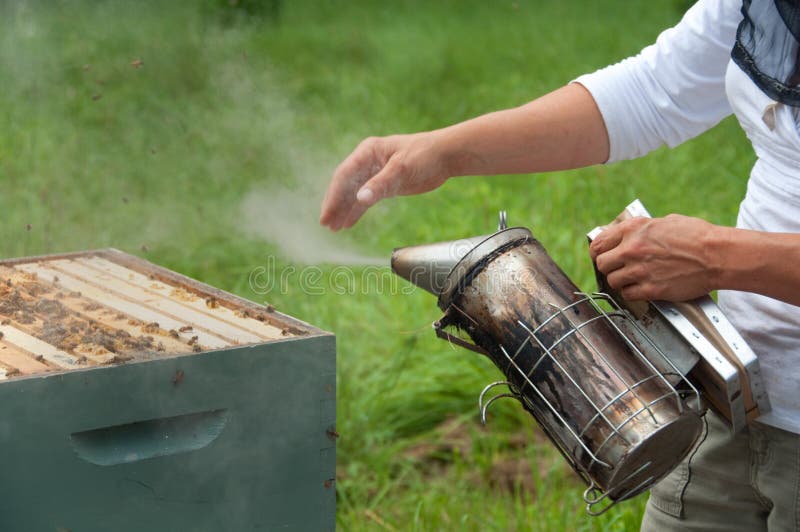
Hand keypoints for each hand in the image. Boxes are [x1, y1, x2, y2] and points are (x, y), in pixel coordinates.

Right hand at [319, 132, 450, 230]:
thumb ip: (380, 184)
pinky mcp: (385, 183)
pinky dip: (357, 210)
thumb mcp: (401, 169)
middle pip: (345, 185)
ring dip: (344, 210)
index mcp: (367, 152)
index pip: (344, 175)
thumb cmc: (424, 155)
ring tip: (333, 228)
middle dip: (335, 204)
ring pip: (354, 193)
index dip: (333, 196)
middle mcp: (368, 161)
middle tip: (325, 224)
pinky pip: (366, 198)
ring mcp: (375, 173)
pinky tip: (348, 223)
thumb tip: (360, 199)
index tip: (326, 214)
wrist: (446, 155)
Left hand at [588, 214, 721, 301]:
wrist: (717, 255)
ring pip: (612, 281)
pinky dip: (632, 293)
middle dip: (608, 267)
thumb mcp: (664, 221)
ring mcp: (640, 270)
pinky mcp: (651, 289)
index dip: (597, 252)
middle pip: (601, 264)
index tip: (601, 257)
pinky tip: (641, 288)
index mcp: (633, 229)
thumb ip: (640, 229)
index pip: (598, 243)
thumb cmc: (696, 236)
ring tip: (632, 279)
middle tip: (617, 269)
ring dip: (620, 282)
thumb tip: (625, 234)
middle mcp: (632, 249)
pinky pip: (628, 295)